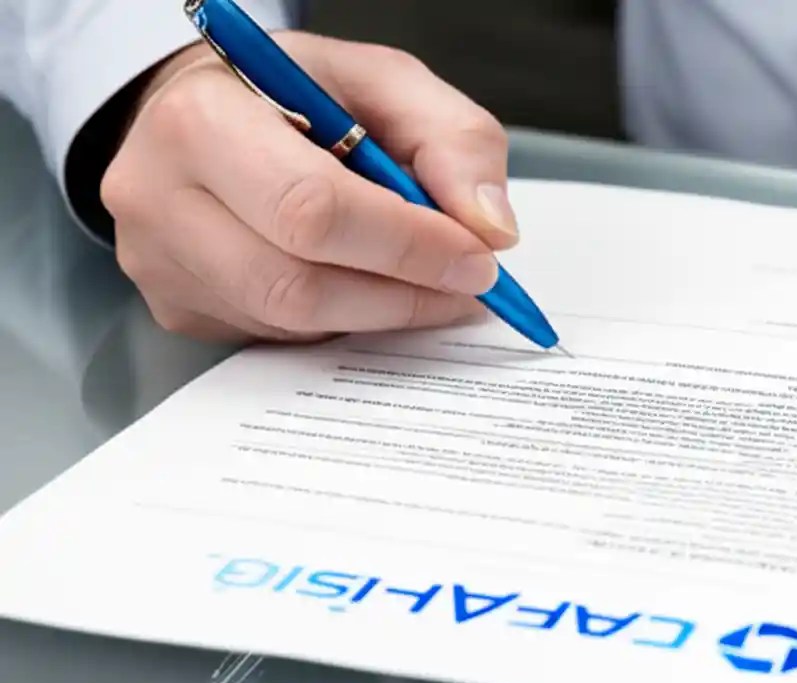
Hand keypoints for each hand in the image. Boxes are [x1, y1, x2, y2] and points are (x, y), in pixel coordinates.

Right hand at [101, 32, 517, 343]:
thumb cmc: (292, 93)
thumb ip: (452, 138)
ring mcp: (158, 263)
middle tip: (465, 285)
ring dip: (379, 313)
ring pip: (291, 325)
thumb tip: (490, 227)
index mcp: (202, 122)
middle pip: (297, 285)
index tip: (477, 258)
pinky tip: (363, 283)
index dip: (408, 245)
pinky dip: (341, 320)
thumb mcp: (383, 81)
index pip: (312, 209)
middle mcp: (159, 198)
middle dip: (402, 293)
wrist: (206, 109)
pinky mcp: (177, 308)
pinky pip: (278, 339)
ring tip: (425, 281)